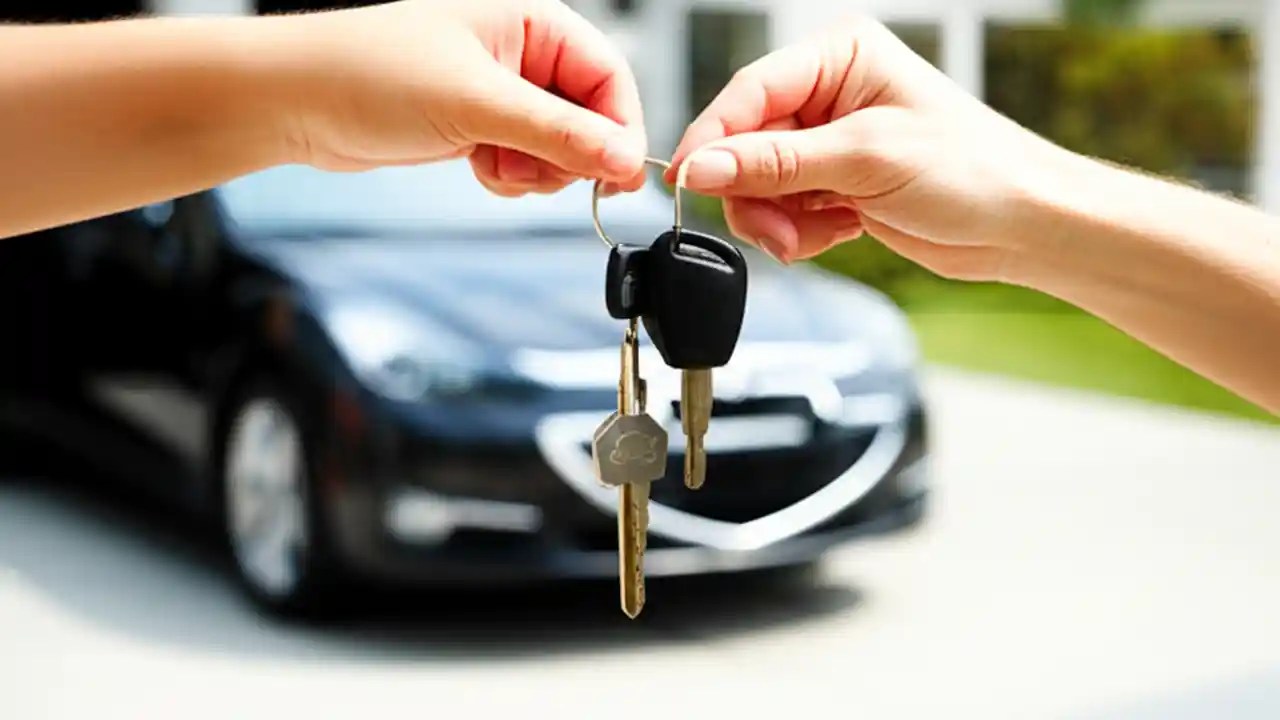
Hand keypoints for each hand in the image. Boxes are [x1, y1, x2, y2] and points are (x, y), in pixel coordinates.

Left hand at [280, 0, 646, 195]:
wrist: (294, 102)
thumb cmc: (366, 73)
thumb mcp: (476, 103)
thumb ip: (558, 132)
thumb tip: (624, 157)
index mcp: (531, 21)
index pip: (609, 76)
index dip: (620, 129)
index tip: (621, 176)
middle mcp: (520, 53)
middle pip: (589, 117)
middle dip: (569, 155)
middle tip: (537, 169)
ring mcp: (499, 93)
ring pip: (558, 147)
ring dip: (535, 170)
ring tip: (492, 162)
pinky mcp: (477, 125)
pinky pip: (524, 161)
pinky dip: (510, 175)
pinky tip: (477, 166)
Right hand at [667, 17, 1061, 276]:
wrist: (1023, 225)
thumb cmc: (974, 170)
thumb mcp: (865, 159)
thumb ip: (776, 164)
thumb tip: (703, 167)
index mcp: (840, 57)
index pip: (750, 92)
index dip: (713, 140)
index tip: (688, 181)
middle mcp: (831, 93)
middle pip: (745, 144)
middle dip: (754, 194)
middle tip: (775, 230)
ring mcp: (832, 141)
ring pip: (759, 184)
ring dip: (776, 219)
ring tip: (809, 236)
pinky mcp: (836, 183)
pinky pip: (784, 210)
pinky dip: (798, 232)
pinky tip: (835, 234)